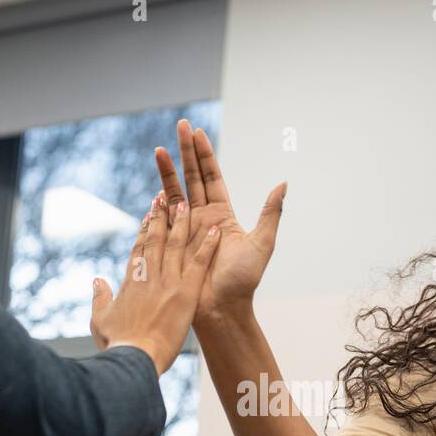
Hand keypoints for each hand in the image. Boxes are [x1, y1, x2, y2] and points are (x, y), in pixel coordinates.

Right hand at [90, 191, 220, 374]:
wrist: (135, 359)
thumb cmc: (117, 344)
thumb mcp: (100, 320)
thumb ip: (99, 298)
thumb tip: (96, 281)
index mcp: (130, 282)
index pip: (138, 249)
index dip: (143, 230)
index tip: (147, 215)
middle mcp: (149, 276)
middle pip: (155, 240)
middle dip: (159, 217)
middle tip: (163, 196)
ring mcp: (168, 282)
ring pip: (176, 245)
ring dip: (181, 223)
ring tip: (184, 202)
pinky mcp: (186, 293)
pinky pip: (199, 263)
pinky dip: (207, 246)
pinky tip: (215, 230)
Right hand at [154, 119, 285, 324]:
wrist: (222, 309)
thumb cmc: (244, 281)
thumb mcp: (262, 244)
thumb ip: (270, 213)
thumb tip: (283, 184)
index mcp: (223, 216)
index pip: (212, 178)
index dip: (205, 156)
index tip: (198, 133)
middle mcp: (203, 219)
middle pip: (192, 178)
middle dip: (185, 152)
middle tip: (179, 125)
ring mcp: (185, 231)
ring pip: (174, 194)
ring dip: (167, 172)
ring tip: (158, 149)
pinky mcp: (172, 244)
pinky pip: (163, 218)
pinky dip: (157, 201)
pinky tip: (152, 185)